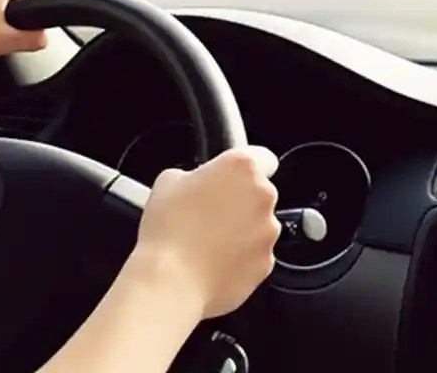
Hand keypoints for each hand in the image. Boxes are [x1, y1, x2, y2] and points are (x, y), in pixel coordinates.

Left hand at [0, 0, 48, 63]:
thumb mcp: (8, 41)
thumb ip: (35, 39)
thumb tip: (45, 38)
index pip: (36, 1)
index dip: (33, 24)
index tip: (21, 37)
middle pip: (21, 10)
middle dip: (16, 28)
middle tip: (0, 40)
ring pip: (6, 18)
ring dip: (1, 32)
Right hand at [134, 146, 280, 319]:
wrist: (171, 280)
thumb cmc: (168, 229)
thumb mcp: (168, 181)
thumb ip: (193, 175)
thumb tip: (196, 184)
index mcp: (241, 168)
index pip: (262, 156)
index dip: (245, 167)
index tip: (232, 176)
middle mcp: (262, 197)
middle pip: (258, 193)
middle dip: (238, 201)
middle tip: (207, 211)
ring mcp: (268, 232)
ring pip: (258, 225)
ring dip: (239, 229)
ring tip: (206, 240)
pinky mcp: (266, 263)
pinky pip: (255, 254)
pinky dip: (239, 256)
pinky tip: (212, 259)